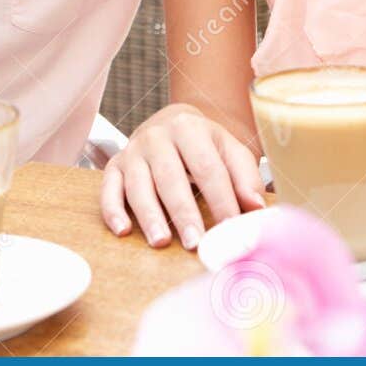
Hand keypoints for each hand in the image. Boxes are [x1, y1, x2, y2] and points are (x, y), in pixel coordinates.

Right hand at [99, 103, 265, 250]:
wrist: (172, 122)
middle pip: (170, 177)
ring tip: (161, 241)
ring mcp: (132, 151)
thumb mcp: (229, 150)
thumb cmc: (205, 145)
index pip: (207, 167)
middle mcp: (157, 136)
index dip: (220, 199)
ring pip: (139, 185)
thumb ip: (245, 177)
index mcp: (190, 128)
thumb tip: (257, 208)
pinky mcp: (114, 166)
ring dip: (149, 215)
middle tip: (195, 242)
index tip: (231, 227)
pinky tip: (123, 230)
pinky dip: (112, 210)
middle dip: (183, 212)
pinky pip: (108, 188)